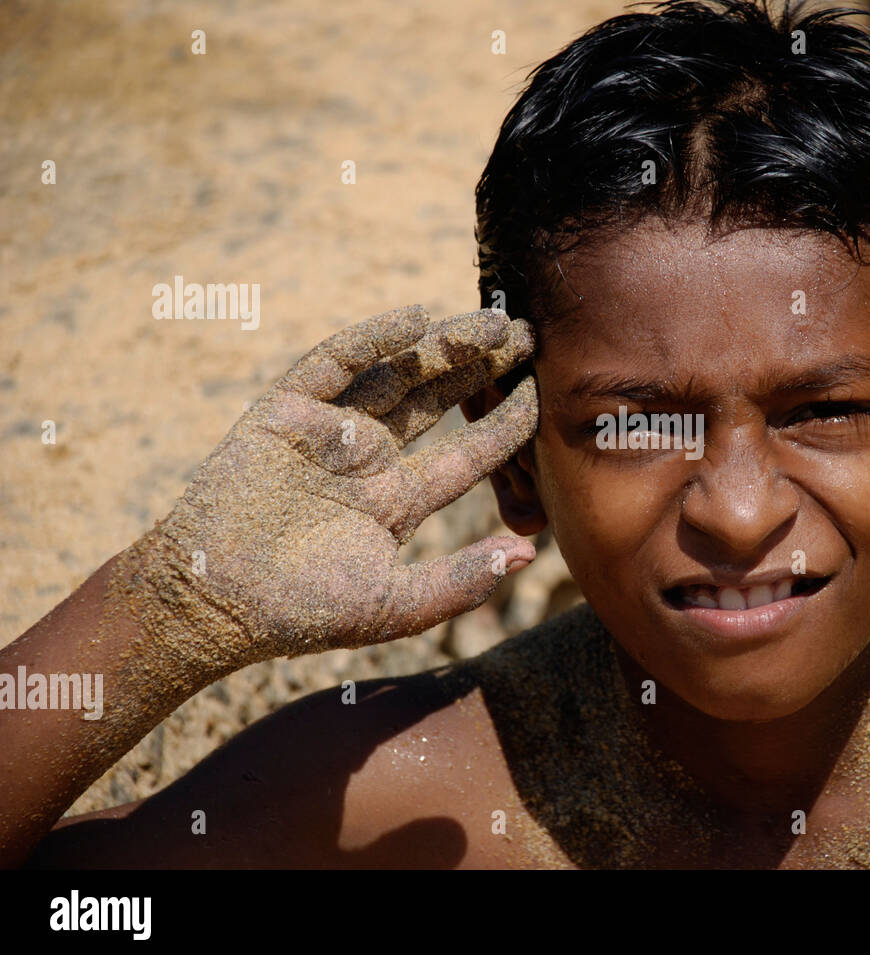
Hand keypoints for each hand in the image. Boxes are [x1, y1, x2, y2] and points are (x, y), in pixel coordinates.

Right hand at [110, 305, 537, 679]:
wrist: (215, 603)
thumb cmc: (303, 612)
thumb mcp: (394, 605)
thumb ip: (460, 582)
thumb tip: (527, 555)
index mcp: (396, 501)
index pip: (465, 455)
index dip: (505, 426)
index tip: (545, 397)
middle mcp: (367, 458)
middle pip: (437, 401)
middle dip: (480, 369)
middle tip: (528, 335)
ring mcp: (327, 431)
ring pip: (395, 376)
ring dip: (441, 347)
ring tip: (490, 321)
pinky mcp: (285, 411)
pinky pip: (334, 364)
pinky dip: (372, 339)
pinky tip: (415, 318)